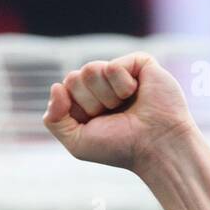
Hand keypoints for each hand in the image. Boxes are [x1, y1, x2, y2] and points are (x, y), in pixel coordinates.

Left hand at [43, 54, 193, 173]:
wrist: (154, 145)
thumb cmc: (119, 147)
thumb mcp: (77, 142)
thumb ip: (54, 120)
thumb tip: (55, 86)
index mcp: (86, 101)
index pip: (64, 89)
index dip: (75, 109)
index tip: (95, 124)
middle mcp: (101, 85)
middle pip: (74, 78)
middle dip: (90, 103)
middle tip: (112, 115)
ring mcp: (119, 72)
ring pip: (90, 69)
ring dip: (106, 96)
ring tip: (124, 106)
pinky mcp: (137, 62)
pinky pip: (112, 66)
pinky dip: (122, 86)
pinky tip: (137, 94)